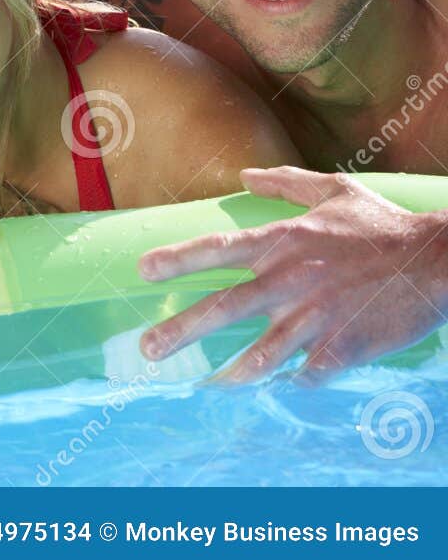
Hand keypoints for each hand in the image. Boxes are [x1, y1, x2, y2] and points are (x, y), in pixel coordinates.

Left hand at [138, 166, 447, 384]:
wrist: (440, 262)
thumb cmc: (384, 225)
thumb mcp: (335, 190)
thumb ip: (285, 183)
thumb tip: (245, 175)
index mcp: (283, 242)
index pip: (215, 250)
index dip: (175, 259)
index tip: (142, 270)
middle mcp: (291, 280)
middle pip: (223, 309)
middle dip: (179, 331)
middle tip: (147, 349)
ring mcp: (316, 318)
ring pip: (260, 354)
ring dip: (230, 374)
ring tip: (207, 385)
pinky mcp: (343, 349)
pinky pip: (305, 372)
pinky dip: (292, 380)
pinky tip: (284, 383)